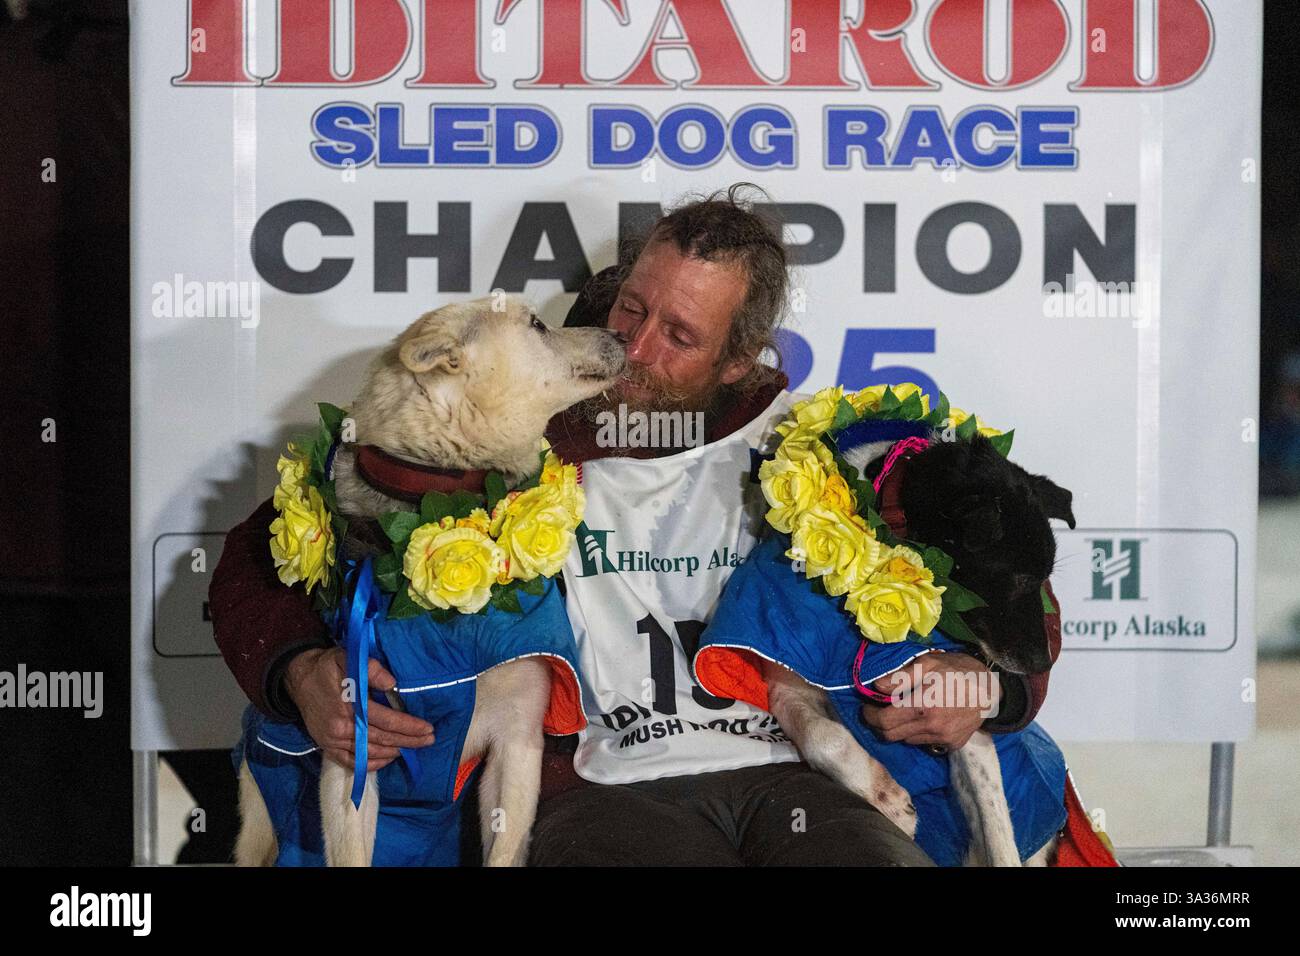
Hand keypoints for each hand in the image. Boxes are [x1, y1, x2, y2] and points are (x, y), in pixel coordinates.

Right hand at [284, 648, 434, 770]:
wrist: (298, 678)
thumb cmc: (327, 667)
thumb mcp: (347, 658)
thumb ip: (371, 669)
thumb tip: (392, 684)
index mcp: (349, 706)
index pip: (386, 720)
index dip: (409, 726)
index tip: (428, 728)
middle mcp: (341, 728)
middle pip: (382, 739)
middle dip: (408, 741)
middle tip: (428, 741)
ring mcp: (333, 740)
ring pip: (369, 753)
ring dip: (394, 752)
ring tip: (413, 748)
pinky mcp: (327, 746)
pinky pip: (352, 762)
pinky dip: (372, 764)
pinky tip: (387, 759)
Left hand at [859, 652, 998, 750]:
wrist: (991, 689)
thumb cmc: (956, 671)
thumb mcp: (927, 664)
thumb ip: (899, 677)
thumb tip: (876, 687)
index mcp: (922, 706)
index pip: (884, 722)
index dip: (870, 715)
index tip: (867, 706)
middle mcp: (931, 727)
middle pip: (891, 736)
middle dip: (879, 724)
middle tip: (879, 710)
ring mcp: (942, 739)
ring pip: (906, 740)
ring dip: (899, 728)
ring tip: (904, 711)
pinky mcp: (951, 745)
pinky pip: (924, 743)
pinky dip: (917, 733)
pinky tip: (924, 718)